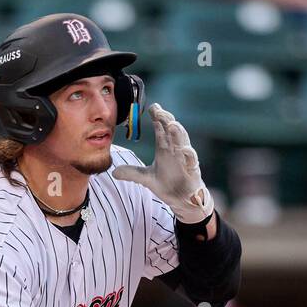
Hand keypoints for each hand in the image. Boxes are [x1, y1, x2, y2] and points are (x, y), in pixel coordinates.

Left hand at [112, 103, 213, 224]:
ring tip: (172, 125)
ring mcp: (184, 158)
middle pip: (171, 130)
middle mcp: (175, 149)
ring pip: (183, 141)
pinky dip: (188, 154)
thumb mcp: (146, 178)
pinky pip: (191, 160)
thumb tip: (114, 172)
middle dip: (166, 120)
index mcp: (164, 147)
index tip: (153, 107)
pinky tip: (184, 150)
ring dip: (178, 133)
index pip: (161, 128)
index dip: (157, 117)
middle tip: (159, 111)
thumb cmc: (168, 183)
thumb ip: (132, 173)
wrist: (182, 198)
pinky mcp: (192, 169)